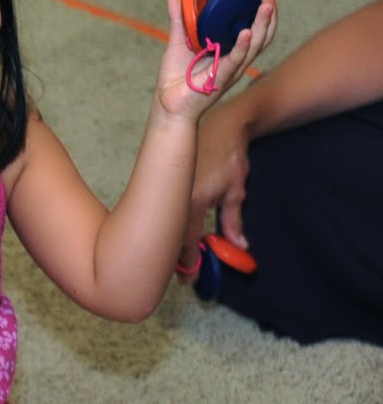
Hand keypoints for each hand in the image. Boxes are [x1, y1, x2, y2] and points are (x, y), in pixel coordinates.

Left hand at [156, 0, 276, 121]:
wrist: (167, 103)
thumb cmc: (176, 77)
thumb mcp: (178, 42)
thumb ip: (179, 19)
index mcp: (228, 52)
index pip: (253, 32)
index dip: (261, 15)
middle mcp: (234, 61)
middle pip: (259, 37)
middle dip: (267, 16)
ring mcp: (229, 71)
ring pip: (252, 47)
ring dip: (261, 26)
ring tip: (266, 7)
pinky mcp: (218, 80)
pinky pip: (234, 62)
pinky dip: (241, 47)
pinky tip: (247, 33)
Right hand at [178, 107, 253, 279]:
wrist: (222, 124)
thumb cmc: (230, 157)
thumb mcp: (236, 192)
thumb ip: (233, 222)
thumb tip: (239, 245)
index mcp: (191, 202)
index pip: (186, 242)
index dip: (189, 263)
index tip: (190, 279)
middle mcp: (174, 198)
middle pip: (169, 238)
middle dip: (175, 258)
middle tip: (183, 274)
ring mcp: (167, 188)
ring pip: (165, 224)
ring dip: (170, 241)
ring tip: (176, 256)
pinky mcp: (164, 179)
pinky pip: (164, 209)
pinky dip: (168, 224)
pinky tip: (171, 231)